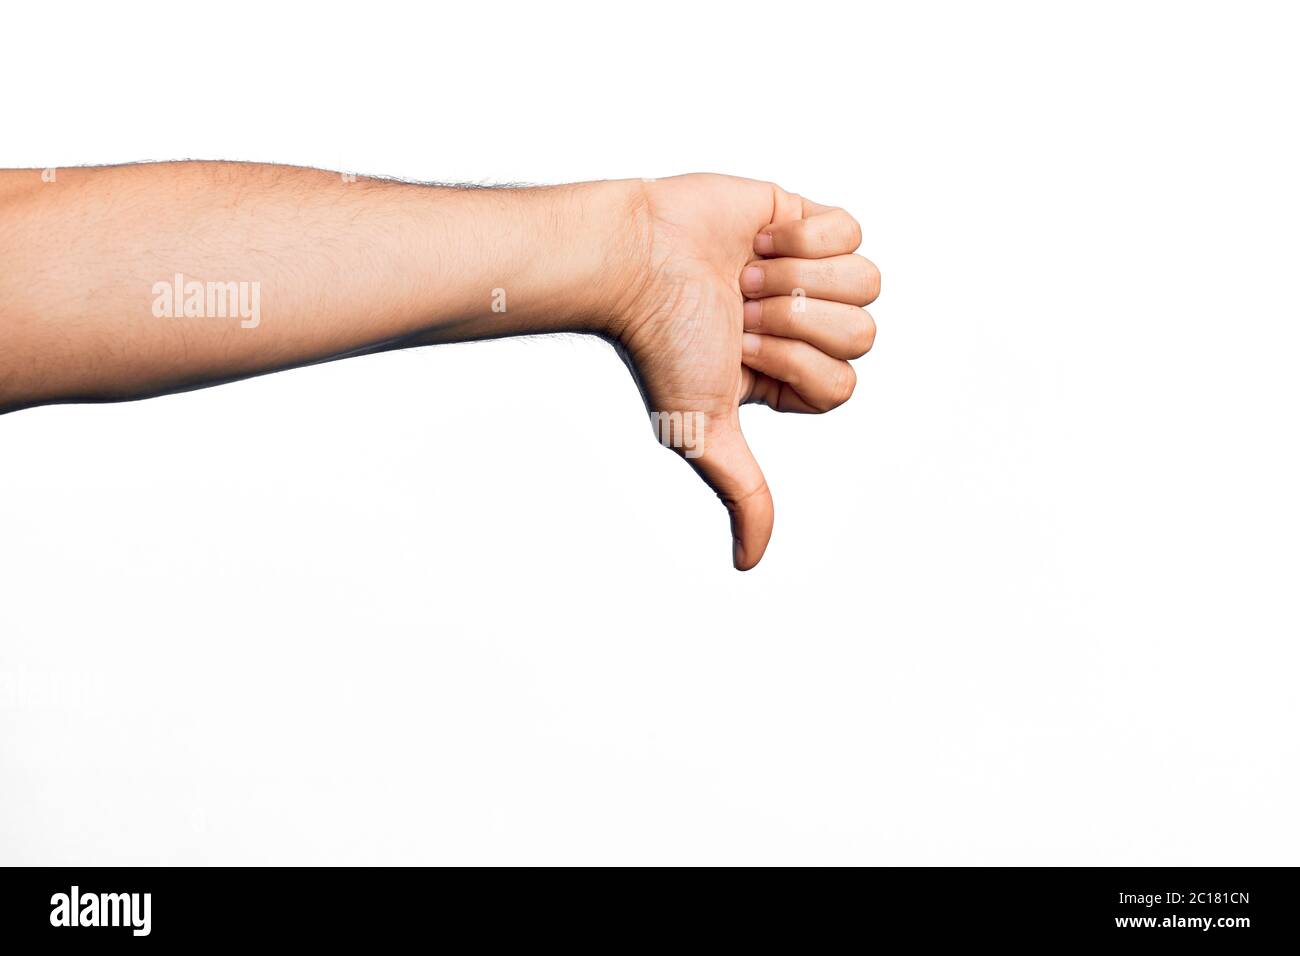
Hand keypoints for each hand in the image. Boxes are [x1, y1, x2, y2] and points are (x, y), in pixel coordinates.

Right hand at [610, 174, 878, 569]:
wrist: (637, 258)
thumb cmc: (662, 344)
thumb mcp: (704, 433)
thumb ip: (743, 493)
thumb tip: (750, 564)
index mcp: (788, 376)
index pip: (842, 384)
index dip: (793, 364)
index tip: (739, 350)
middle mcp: (803, 327)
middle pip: (863, 334)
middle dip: (796, 321)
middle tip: (740, 310)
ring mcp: (807, 271)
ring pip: (867, 282)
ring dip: (799, 278)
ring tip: (746, 275)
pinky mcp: (803, 219)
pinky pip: (852, 230)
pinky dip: (804, 236)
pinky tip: (759, 240)